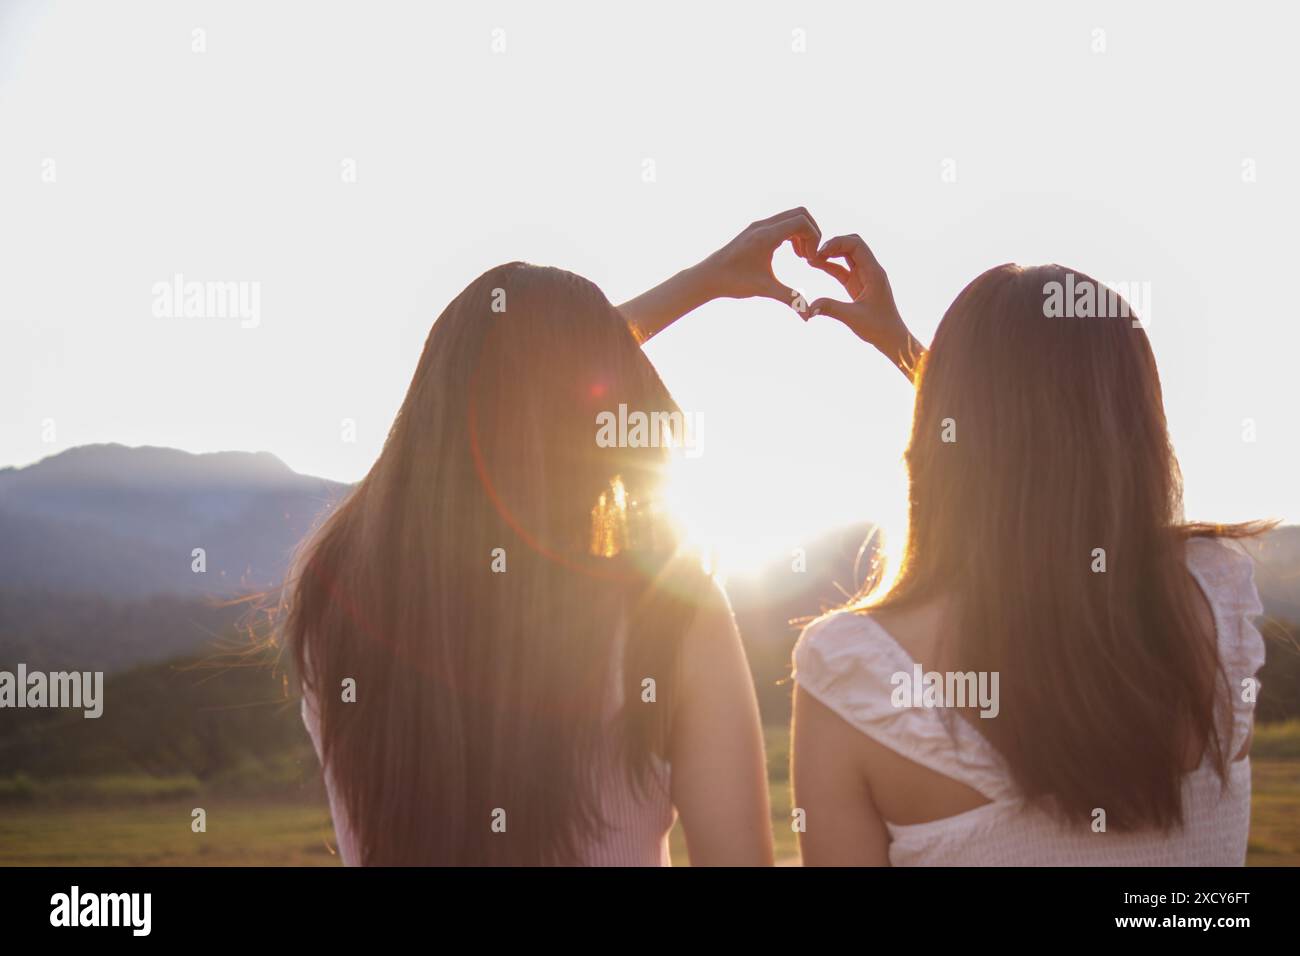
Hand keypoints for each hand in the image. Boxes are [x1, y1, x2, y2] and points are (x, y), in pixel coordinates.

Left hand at [697, 208, 822, 312]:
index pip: (802, 221)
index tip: (810, 260)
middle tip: (809, 257)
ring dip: (802, 234)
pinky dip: (792, 234)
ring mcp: (758, 226)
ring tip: (802, 257)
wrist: (708, 277)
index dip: (814, 238)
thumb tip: (808, 317)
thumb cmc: (734, 282)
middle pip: (800, 214)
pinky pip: (782, 223)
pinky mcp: (755, 230)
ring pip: (791, 217)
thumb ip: (790, 299)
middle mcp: (763, 225)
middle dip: (811, 233)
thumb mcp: (765, 289)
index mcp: (767, 235)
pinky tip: (791, 254)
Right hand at [808, 234, 921, 379]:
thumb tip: (808, 307)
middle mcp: (871, 270)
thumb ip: (831, 309)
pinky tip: (816, 265)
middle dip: (833, 245)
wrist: (892, 339)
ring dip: (831, 254)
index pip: (856, 245)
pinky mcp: (858, 285)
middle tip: (814, 253)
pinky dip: (830, 265)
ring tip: (811, 257)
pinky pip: (843, 269)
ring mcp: (864, 276)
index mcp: (874, 272)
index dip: (837, 243)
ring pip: (847, 255)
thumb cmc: (879, 328)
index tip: (819, 251)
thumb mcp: (853, 318)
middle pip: (852, 245)